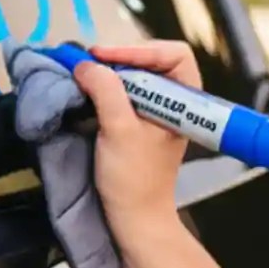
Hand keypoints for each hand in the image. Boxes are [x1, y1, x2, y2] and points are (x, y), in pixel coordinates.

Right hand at [73, 41, 200, 236]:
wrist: (134, 218)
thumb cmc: (134, 179)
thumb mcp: (119, 130)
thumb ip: (106, 91)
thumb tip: (85, 64)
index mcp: (185, 101)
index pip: (172, 54)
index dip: (138, 49)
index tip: (102, 57)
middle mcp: (174, 101)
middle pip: (151, 60)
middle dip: (120, 57)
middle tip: (88, 63)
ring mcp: (156, 112)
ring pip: (135, 75)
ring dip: (109, 72)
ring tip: (83, 74)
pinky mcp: (138, 122)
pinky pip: (123, 92)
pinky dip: (104, 87)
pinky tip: (86, 90)